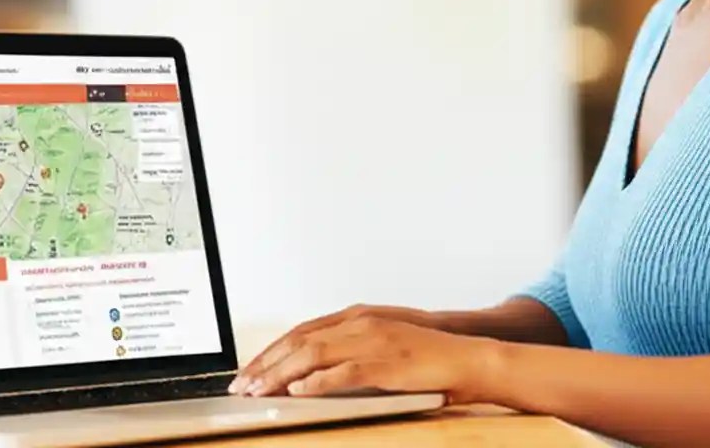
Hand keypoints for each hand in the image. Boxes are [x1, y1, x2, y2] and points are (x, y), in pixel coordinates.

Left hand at [230, 315, 500, 400]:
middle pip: (299, 341)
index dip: (271, 351)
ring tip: (261, 391)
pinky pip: (344, 372)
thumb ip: (347, 350)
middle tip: (243, 385)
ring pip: (313, 355)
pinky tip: (299, 392)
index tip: (249, 369)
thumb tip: (310, 370)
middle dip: (266, 364)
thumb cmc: (424, 356)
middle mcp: (358, 324)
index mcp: (355, 318)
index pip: (300, 332)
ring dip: (282, 374)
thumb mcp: (378, 345)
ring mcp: (371, 342)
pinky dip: (318, 382)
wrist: (465, 357)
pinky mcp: (385, 363)